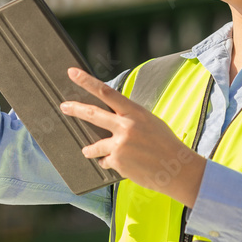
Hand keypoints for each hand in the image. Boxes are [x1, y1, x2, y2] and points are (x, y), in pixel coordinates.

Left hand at [60, 67, 206, 206]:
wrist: (177, 169)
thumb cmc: (166, 144)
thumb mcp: (150, 122)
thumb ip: (130, 117)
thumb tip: (111, 117)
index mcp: (134, 112)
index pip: (106, 92)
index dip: (87, 81)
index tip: (73, 72)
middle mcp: (125, 126)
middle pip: (92, 114)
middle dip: (75, 109)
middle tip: (64, 106)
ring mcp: (120, 144)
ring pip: (94, 145)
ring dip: (90, 149)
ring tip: (87, 151)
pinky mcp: (118, 161)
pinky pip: (105, 160)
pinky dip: (109, 162)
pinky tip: (123, 164)